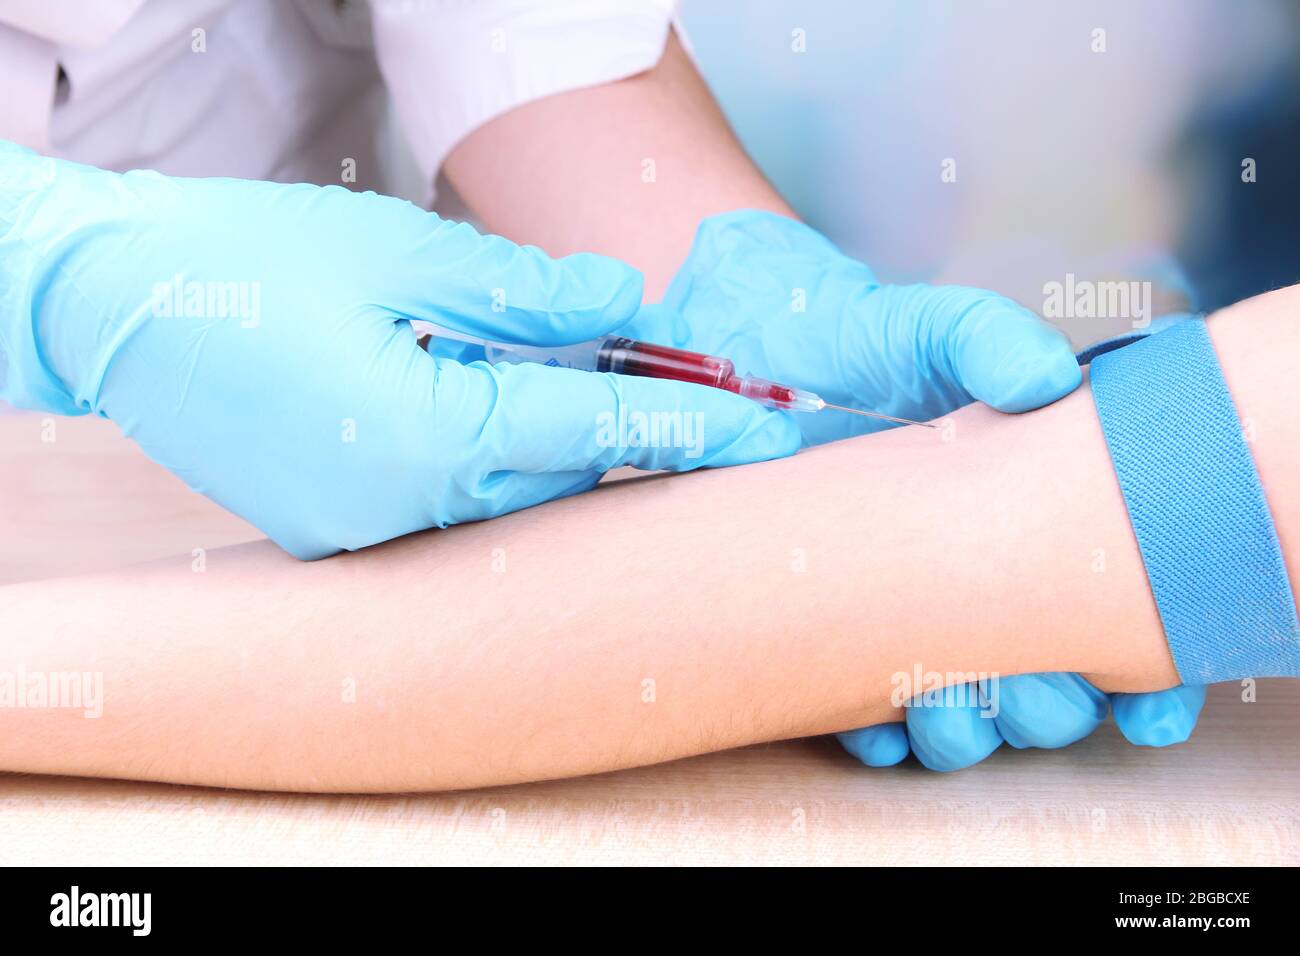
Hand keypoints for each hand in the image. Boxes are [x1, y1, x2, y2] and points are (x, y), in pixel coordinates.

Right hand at [0, 145, 799, 557]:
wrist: (110, 303)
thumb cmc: (249, 260)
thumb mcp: (401, 252)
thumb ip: (526, 294)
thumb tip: (624, 306)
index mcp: (428, 435)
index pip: (598, 434)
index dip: (692, 424)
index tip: (770, 429)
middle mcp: (406, 508)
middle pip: (561, 468)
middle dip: (625, 420)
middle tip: (684, 372)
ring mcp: (367, 530)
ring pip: (508, 487)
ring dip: (552, 432)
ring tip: (576, 367)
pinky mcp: (340, 526)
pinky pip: (449, 496)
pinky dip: (487, 448)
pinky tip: (486, 394)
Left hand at [626, 209, 1202, 766]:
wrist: (749, 356)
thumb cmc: (853, 339)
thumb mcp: (928, 330)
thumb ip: (989, 341)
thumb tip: (1046, 381)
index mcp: (1020, 521)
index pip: (1098, 611)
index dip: (1136, 674)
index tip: (1144, 704)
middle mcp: (969, 577)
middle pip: (1038, 681)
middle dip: (1047, 711)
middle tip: (1033, 697)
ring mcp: (897, 608)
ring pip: (957, 710)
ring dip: (964, 731)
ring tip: (949, 714)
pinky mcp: (822, 626)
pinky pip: (859, 709)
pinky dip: (877, 731)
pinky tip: (880, 725)